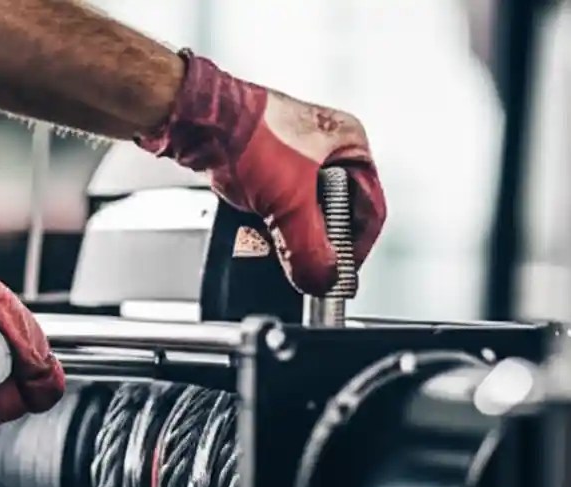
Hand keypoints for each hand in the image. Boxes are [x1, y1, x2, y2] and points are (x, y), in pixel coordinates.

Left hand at [137, 52, 386, 296]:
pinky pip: (281, 205)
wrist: (199, 120)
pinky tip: (259, 230)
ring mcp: (297, 156)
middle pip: (337, 214)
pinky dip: (272, 223)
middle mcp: (328, 148)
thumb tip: (321, 280)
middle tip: (308, 265)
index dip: (356, 248)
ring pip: (306, 212)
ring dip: (293, 233)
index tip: (340, 275)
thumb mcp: (289, 202)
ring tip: (279, 244)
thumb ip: (309, 249)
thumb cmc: (248, 135)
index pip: (371, 208)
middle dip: (320, 242)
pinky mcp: (269, 165)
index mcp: (350, 145)